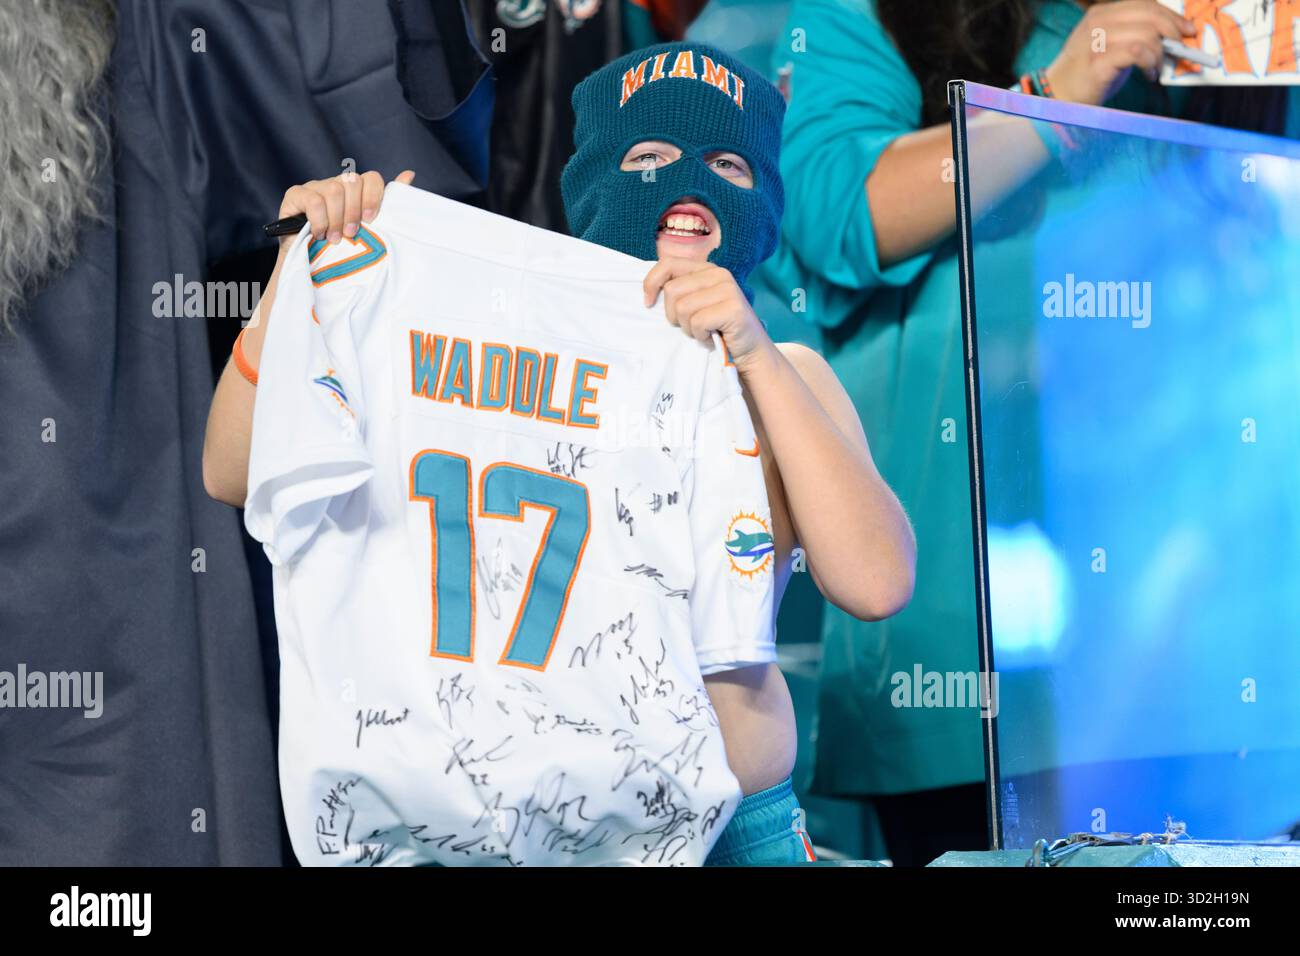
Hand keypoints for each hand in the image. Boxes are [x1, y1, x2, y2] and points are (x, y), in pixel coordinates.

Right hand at [277, 169, 415, 247]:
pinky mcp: (296, 195)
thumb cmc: (342, 249)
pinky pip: (313, 200)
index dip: (373, 197)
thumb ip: (387, 203)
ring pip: (334, 189)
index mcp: (355, 192)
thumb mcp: (369, 230)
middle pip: (352, 181)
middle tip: (351, 234)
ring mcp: (315, 187)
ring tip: (335, 239)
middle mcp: (336, 184)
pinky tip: (318, 234)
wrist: (310, 266)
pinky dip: (319, 220)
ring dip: (336, 218)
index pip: (371, 178)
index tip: (371, 220)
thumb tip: (409, 174)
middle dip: (354, 211)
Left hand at [642, 258, 772, 372]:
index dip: (652, 283)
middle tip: (692, 325)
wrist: (750, 351)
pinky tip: (713, 337)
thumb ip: (680, 291)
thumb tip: (648, 292)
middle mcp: (719, 274)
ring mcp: (728, 289)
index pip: (668, 263)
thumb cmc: (718, 329)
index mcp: (707, 269)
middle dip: (674, 315)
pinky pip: (697, 322)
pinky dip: (700, 336)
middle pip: (672, 291)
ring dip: (688, 328)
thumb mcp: (696, 304)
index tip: (648, 303)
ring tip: (704, 331)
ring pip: (683, 308)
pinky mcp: (733, 308)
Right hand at [1045, 0, 1194, 105]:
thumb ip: (1133, 33)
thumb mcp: (1109, 45)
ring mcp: (1096, 41)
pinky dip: (1151, 63)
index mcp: (1101, 13)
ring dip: (1160, 53)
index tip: (1186, 30)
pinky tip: (1149, 75)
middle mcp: (1098, 22)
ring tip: (1157, 68)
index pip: (1145, 4)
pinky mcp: (1098, 62)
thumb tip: (1171, 33)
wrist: (1058, 96)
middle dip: (1172, 32)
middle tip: (1178, 50)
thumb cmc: (1087, 73)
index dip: (1171, 15)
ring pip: (1146, 34)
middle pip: (1150, 14)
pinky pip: (1137, 52)